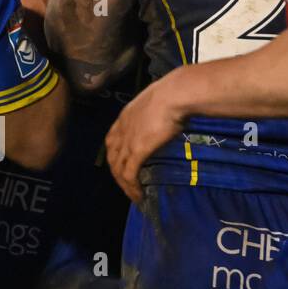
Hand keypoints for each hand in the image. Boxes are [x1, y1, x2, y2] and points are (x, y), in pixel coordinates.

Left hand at [106, 75, 185, 202]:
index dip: (116, 153)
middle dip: (117, 173)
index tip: (124, 162)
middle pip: (112, 157)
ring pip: (118, 169)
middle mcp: (122, 131)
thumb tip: (168, 113)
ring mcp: (128, 142)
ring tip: (133, 194)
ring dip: (124, 185)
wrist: (175, 94)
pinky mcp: (137, 152)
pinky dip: (132, 188)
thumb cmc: (173, 93)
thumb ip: (157, 110)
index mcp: (125, 116)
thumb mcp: (158, 100)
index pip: (112, 139)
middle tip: (128, 184)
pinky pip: (129, 175)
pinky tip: (139, 195)